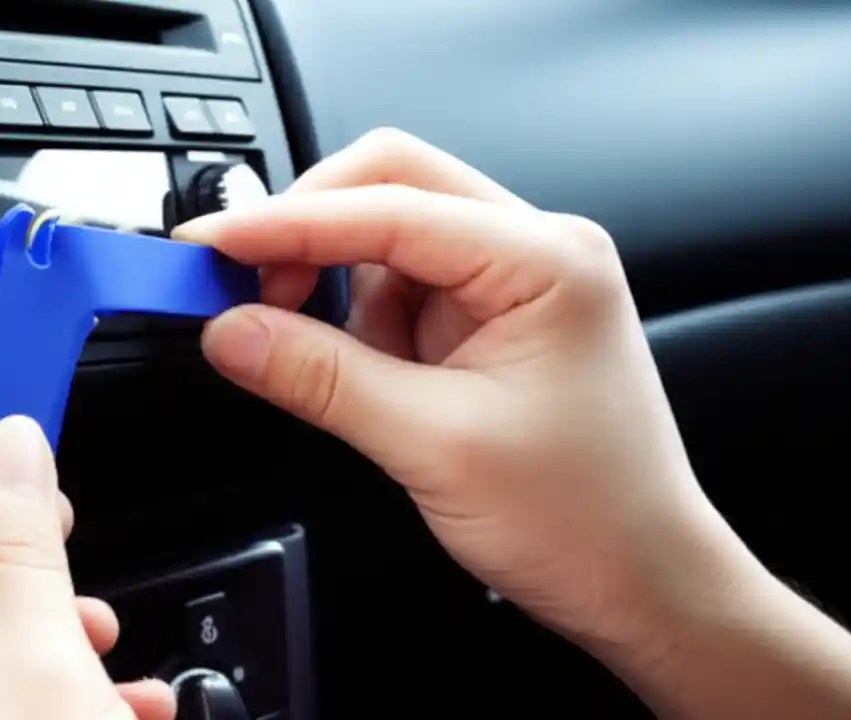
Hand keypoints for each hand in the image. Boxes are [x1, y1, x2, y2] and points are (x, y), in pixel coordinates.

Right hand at [174, 128, 751, 656]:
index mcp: (544, 259)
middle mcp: (534, 251)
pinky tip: (365, 376)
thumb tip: (231, 330)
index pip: (390, 205)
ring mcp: (513, 284)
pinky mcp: (490, 321)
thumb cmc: (583, 518)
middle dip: (309, 232)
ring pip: (387, 238)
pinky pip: (401, 291)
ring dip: (333, 286)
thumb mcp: (434, 446)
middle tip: (242, 287)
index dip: (287, 222)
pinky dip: (359, 323)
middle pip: (391, 187)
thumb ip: (321, 378)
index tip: (209, 247)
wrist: (640, 580)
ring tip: (319, 362)